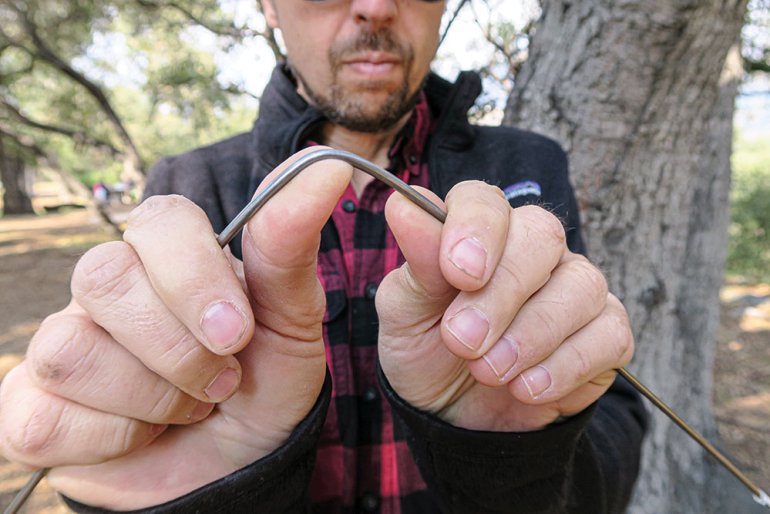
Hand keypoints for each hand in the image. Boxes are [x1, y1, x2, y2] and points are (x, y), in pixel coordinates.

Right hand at [0, 148, 352, 508]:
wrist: (244, 461)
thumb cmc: (266, 380)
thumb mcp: (293, 320)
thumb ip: (291, 246)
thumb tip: (328, 166)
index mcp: (170, 254)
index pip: (158, 220)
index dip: (195, 276)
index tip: (238, 331)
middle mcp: (108, 287)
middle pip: (101, 276)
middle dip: (178, 347)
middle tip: (225, 379)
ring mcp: (65, 342)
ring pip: (70, 349)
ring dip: (153, 398)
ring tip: (191, 406)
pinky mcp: (32, 406)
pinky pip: (43, 415)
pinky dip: (114, 439)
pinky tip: (144, 435)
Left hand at [377, 181, 633, 431]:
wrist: (454, 412)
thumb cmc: (426, 348)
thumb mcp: (405, 311)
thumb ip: (415, 262)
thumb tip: (403, 205)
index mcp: (479, 231)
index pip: (487, 201)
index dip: (477, 229)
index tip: (459, 274)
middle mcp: (534, 248)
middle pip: (542, 236)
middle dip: (501, 293)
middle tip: (462, 341)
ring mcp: (574, 287)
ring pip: (580, 286)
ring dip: (531, 335)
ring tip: (488, 372)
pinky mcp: (605, 333)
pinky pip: (607, 335)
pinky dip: (565, 366)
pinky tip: (526, 389)